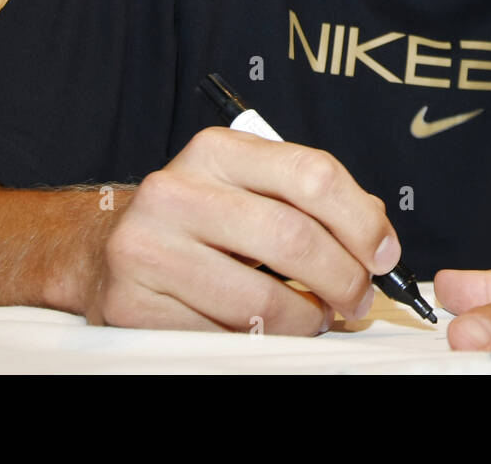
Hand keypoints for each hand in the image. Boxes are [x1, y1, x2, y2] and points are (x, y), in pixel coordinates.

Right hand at [86, 126, 400, 334]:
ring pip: (261, 300)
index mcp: (216, 150)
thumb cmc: (198, 219)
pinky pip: (223, 335)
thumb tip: (378, 234)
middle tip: (359, 297)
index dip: (361, 220)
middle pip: (293, 237)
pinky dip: (261, 340)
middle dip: (344, 277)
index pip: (312, 174)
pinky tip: (269, 328)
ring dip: (307, 319)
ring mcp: (148, 247)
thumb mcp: (249, 186)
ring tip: (317, 316)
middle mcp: (177, 190)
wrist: (107, 249)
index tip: (383, 253)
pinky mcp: (133, 303)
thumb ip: (310, 198)